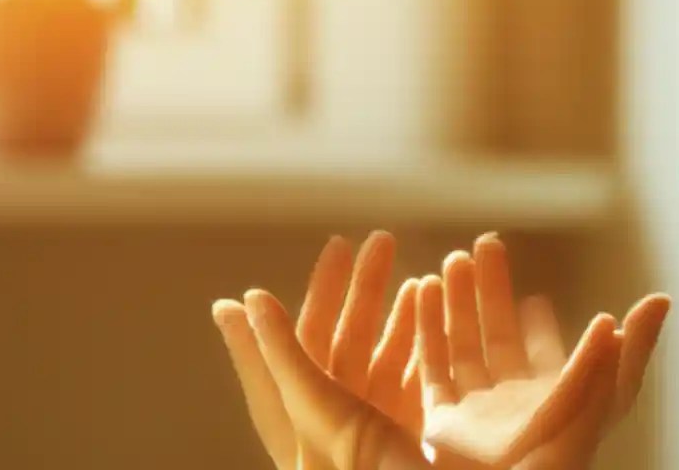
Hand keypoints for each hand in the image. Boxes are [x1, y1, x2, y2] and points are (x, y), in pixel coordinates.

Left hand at [212, 231, 423, 468]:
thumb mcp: (304, 414)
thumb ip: (273, 359)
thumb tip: (237, 304)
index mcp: (302, 414)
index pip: (307, 337)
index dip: (319, 291)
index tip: (338, 246)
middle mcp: (338, 419)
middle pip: (347, 339)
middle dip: (363, 289)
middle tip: (383, 240)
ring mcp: (378, 428)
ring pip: (386, 357)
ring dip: (401, 314)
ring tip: (422, 273)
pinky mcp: (414, 439)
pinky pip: (418, 383)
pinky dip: (428, 348)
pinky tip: (441, 321)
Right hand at [417, 234, 670, 468]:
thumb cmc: (566, 454)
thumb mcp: (609, 396)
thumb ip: (632, 350)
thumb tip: (660, 300)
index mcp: (552, 403)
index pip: (547, 358)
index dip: (540, 330)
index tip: (535, 298)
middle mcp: (512, 407)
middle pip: (498, 339)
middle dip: (491, 291)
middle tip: (486, 244)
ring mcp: (476, 415)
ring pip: (462, 347)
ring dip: (457, 302)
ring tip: (453, 258)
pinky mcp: (442, 423)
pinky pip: (430, 368)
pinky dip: (425, 327)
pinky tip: (420, 290)